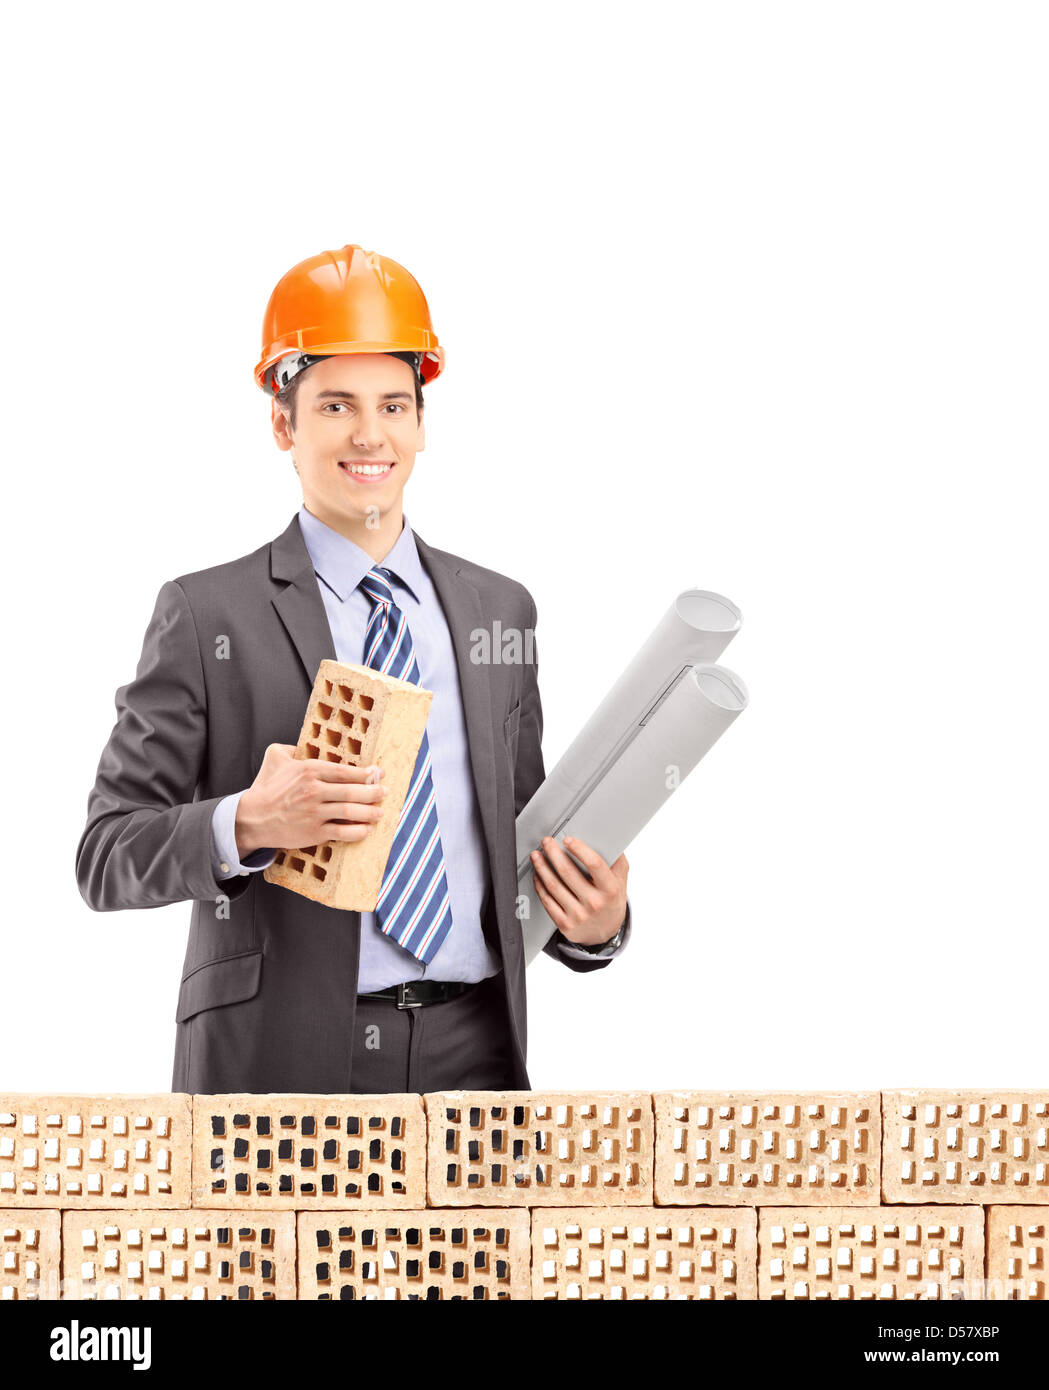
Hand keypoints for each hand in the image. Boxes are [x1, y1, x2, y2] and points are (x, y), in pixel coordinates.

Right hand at [235, 743, 386, 855]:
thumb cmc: (265, 788)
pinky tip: (367, 830)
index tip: (378, 773)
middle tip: (384, 792)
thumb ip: (291, 747)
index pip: (345, 771)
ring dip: (370, 812)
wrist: (252, 818)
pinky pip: (342, 832)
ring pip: (351, 811)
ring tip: (380, 812)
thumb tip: (302, 743)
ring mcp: (314, 813)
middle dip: (374, 792)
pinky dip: (358, 831)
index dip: (366, 773)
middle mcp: (313, 791)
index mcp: (308, 770)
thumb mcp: (275, 758)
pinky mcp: (313, 832)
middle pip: (353, 791)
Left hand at [530, 834, 628, 946]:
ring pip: (553, 885)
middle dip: (553, 853)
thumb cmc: (611, 901)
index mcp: (610, 890)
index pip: (594, 864)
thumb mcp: (620, 881)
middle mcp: (594, 903)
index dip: (580, 849)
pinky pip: (547, 900)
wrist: (606, 932)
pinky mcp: (565, 923)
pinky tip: (538, 874)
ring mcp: (578, 915)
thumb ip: (616, 860)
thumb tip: (606, 838)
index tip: (568, 839)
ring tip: (537, 855)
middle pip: (568, 872)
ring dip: (542, 867)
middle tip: (547, 842)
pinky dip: (539, 885)